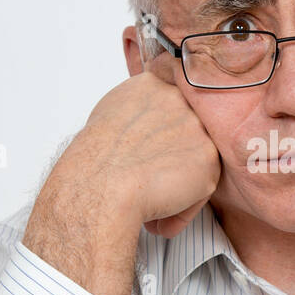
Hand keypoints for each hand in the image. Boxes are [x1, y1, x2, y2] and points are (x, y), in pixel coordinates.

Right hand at [22, 55, 221, 294]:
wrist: (89, 205)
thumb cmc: (87, 180)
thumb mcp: (108, 124)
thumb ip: (137, 108)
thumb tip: (148, 85)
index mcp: (143, 86)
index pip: (176, 95)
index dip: (165, 134)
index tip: (145, 156)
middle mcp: (171, 98)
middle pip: (192, 137)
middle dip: (171, 167)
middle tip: (138, 183)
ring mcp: (192, 127)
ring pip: (199, 165)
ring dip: (177, 189)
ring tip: (144, 196)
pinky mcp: (207, 159)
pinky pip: (206, 190)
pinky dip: (184, 208)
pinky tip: (156, 209)